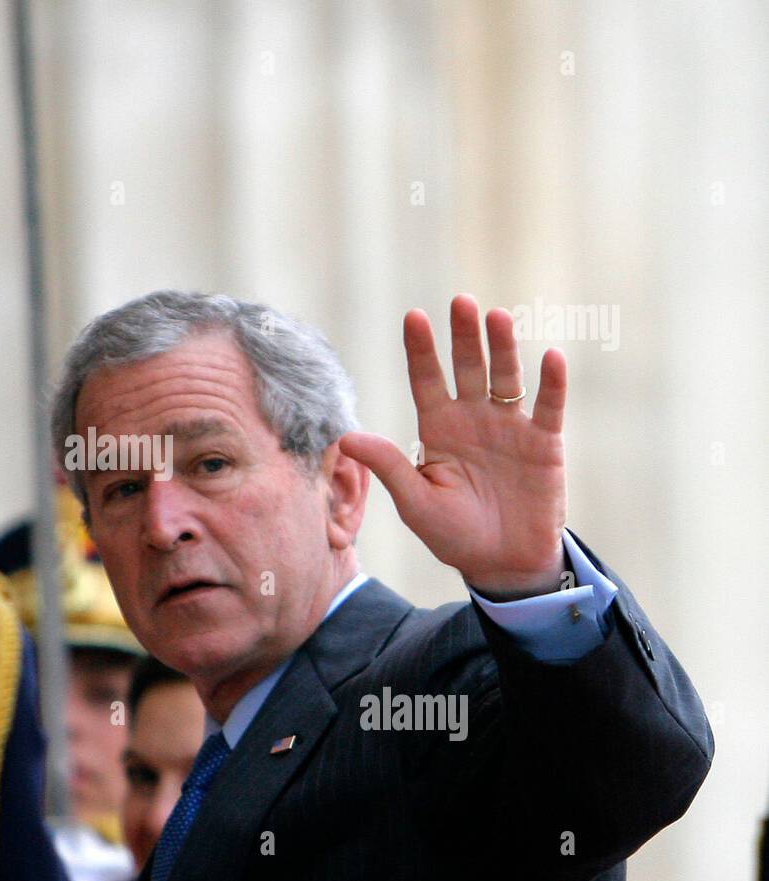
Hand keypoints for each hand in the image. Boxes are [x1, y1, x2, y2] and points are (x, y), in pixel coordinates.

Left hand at [339, 295, 567, 598]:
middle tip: (460, 302)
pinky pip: (548, 407)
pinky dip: (551, 383)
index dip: (421, 350)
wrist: (502, 563)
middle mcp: (473, 419)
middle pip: (466, 368)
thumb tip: (345, 436)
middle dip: (463, 337)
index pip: (426, 380)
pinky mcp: (544, 443)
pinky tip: (550, 357)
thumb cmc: (453, 534)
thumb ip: (387, 465)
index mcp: (438, 430)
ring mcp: (509, 427)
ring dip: (503, 348)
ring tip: (496, 317)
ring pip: (506, 378)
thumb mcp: (415, 502)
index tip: (414, 316)